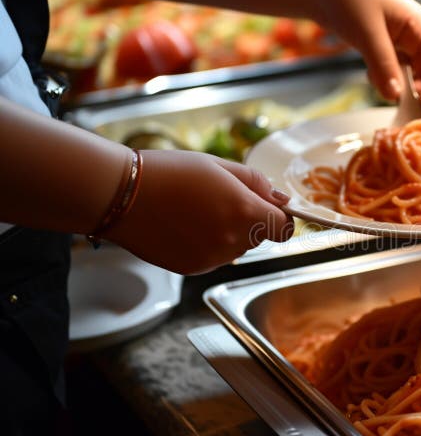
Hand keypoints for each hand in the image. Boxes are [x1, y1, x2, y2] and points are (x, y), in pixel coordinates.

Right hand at [104, 150, 292, 274]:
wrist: (121, 194)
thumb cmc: (169, 173)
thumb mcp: (221, 166)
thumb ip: (257, 185)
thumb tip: (280, 201)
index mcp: (245, 213)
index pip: (285, 228)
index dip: (280, 217)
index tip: (269, 208)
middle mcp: (233, 241)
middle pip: (259, 237)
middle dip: (249, 220)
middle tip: (219, 199)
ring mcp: (213, 259)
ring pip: (236, 248)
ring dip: (227, 232)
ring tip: (196, 210)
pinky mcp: (193, 269)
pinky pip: (214, 257)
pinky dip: (206, 244)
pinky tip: (183, 226)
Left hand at [314, 0, 420, 107]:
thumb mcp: (366, 33)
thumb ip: (383, 65)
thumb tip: (395, 96)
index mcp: (419, 25)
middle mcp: (414, 35)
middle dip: (418, 90)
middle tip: (401, 105)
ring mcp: (400, 42)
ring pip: (411, 74)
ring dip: (399, 86)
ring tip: (380, 85)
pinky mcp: (384, 49)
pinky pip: (394, 72)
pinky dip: (385, 80)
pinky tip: (372, 76)